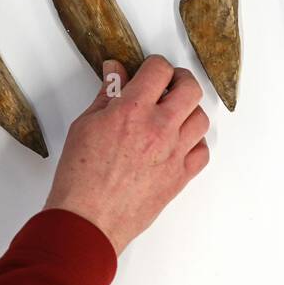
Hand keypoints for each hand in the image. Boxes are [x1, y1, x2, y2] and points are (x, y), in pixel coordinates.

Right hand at [46, 56, 211, 255]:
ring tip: (172, 115)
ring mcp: (174, 153)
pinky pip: (203, 152)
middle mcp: (159, 128)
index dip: (154, 65)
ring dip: (188, 111)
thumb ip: (107, 95)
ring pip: (201, 118)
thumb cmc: (80, 177)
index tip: (149, 70)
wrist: (88, 219)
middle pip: (190, 88)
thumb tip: (115, 72)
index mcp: (133, 110)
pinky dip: (195, 143)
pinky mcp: (180, 177)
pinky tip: (179, 144)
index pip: (159, 69)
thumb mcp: (86, 124)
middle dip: (180, 80)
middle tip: (167, 85)